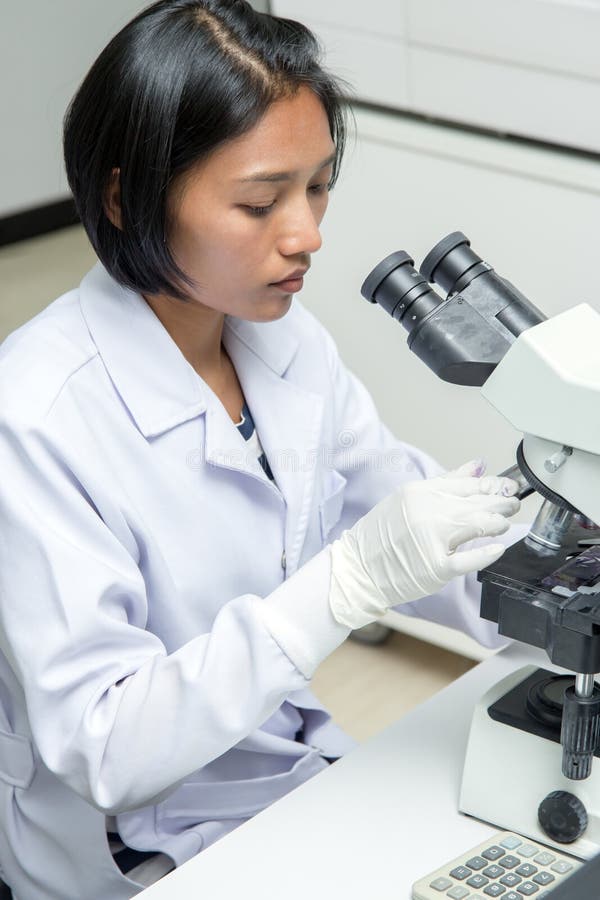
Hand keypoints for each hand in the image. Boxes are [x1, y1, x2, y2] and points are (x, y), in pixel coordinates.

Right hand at [328, 459, 519, 628]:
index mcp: (419, 492)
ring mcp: (432, 540)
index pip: (467, 484)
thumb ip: (445, 483)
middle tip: (512, 505)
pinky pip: (471, 559)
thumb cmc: (381, 535)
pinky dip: (488, 553)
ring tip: (503, 523)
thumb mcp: (407, 498)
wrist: (358, 567)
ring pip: (479, 525)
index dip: (493, 485)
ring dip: (498, 523)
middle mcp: (426, 513)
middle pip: (477, 503)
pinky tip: (497, 548)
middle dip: (502, 503)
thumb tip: (477, 466)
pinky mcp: (437, 567)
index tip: (507, 487)